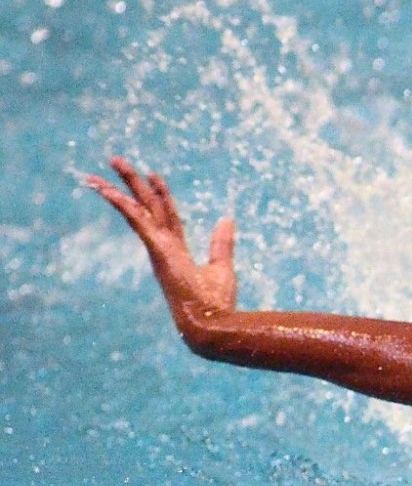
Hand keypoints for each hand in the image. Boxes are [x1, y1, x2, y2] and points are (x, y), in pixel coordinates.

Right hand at [86, 157, 237, 324]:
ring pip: (138, 210)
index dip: (161, 195)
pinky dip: (126, 206)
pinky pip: (140, 223)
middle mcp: (162, 248)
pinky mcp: (159, 252)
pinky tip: (112, 191)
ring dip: (122, 186)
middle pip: (147, 207)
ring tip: (110, 162)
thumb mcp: (222, 267)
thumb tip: (226, 219)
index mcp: (175, 251)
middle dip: (132, 183)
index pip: (167, 216)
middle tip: (115, 159)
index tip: (154, 174)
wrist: (211, 325)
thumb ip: (222, 243)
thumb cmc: (216, 304)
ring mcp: (158, 250)